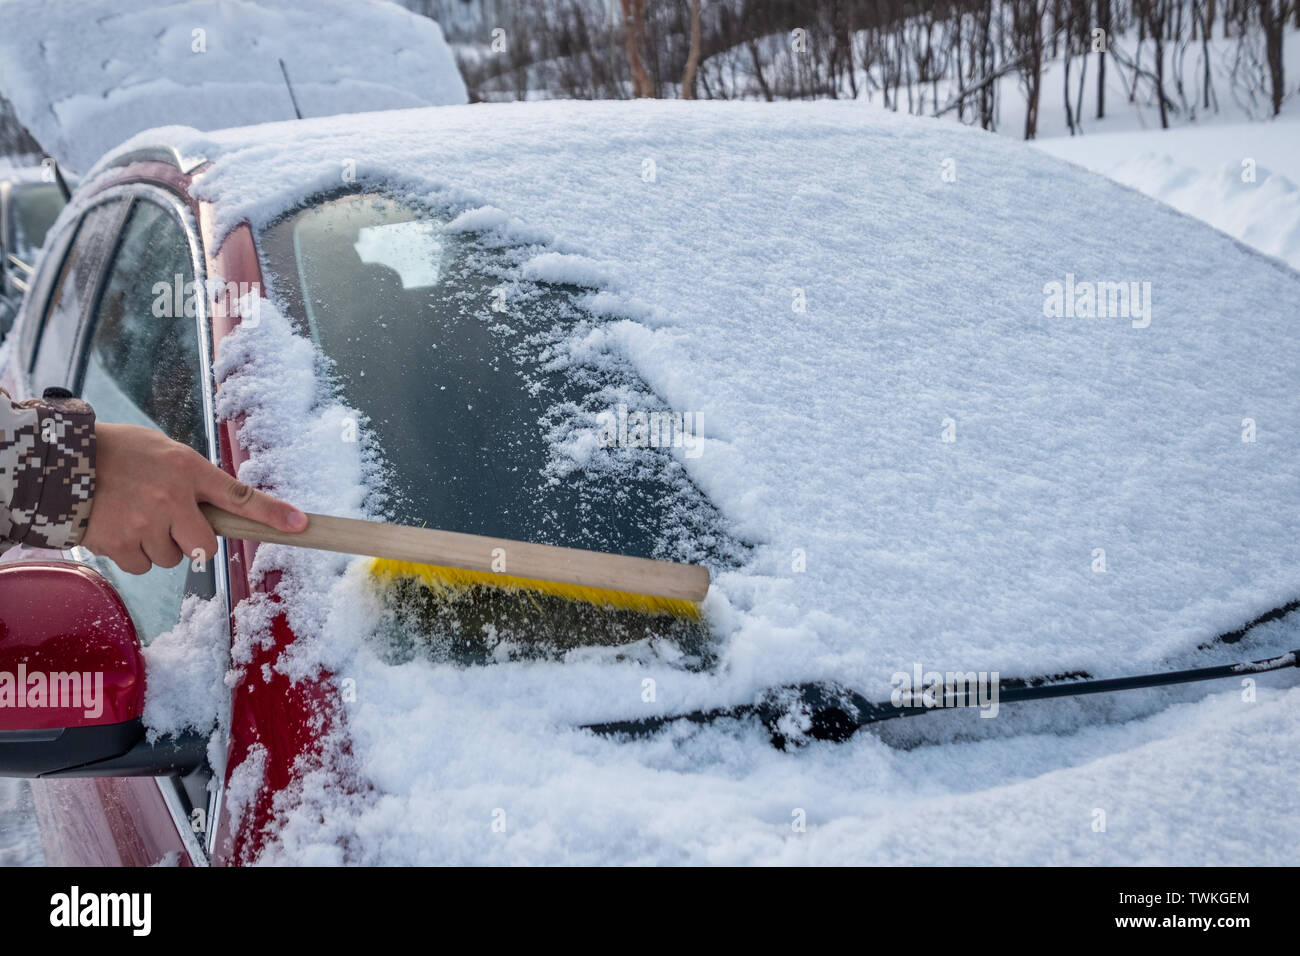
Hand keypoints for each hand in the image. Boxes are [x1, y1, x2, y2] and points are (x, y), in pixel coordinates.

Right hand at [82, 423, 306, 574]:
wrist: (60, 462)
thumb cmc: (116, 451)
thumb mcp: (163, 450)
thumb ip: (191, 477)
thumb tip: (214, 504)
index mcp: (187, 469)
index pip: (240, 495)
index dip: (271, 513)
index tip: (300, 525)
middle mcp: (172, 499)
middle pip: (206, 546)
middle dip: (194, 542)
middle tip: (172, 523)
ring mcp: (146, 525)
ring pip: (173, 559)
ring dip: (160, 547)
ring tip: (135, 518)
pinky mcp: (120, 545)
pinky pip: (144, 566)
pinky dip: (135, 555)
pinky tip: (119, 529)